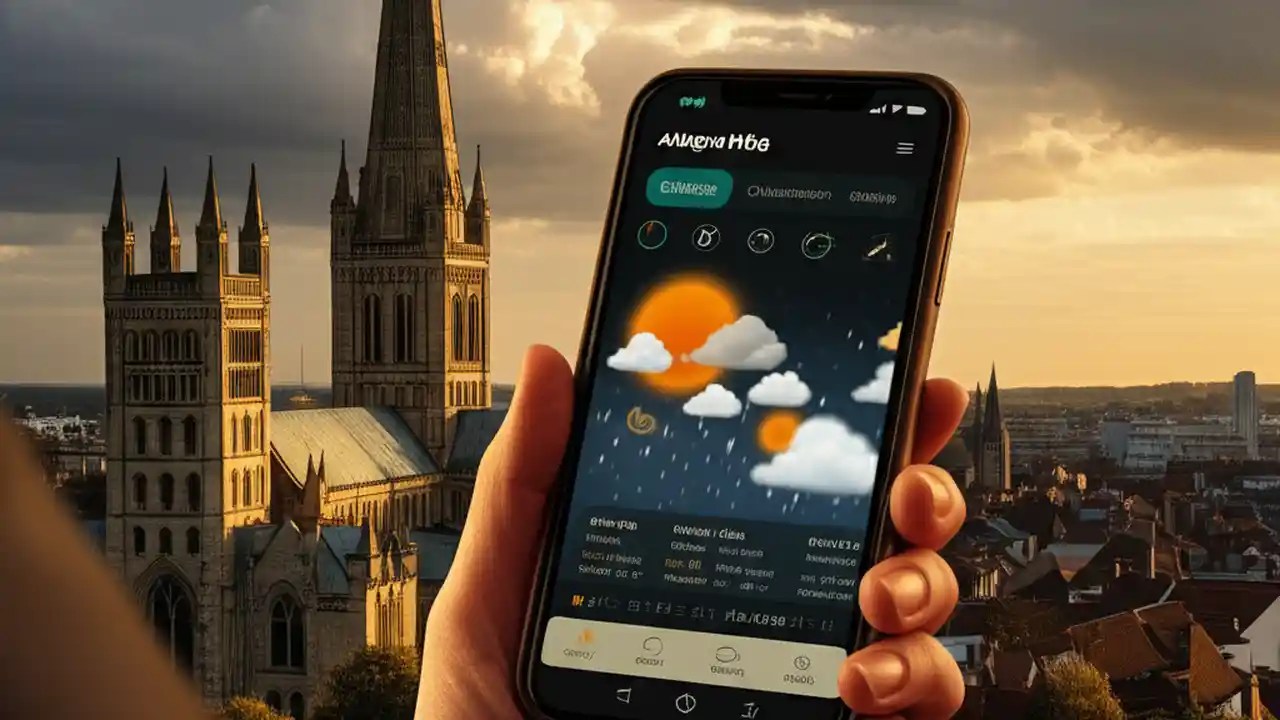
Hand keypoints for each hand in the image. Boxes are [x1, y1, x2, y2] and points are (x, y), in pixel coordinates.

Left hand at [416, 345, 966, 719]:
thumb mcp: (489, 604)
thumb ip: (521, 488)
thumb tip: (552, 366)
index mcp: (699, 563)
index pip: (789, 479)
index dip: (853, 424)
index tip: (894, 381)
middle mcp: (767, 614)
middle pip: (877, 530)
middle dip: (919, 490)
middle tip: (902, 487)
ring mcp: (803, 678)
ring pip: (915, 609)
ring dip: (921, 582)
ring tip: (876, 595)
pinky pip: (916, 702)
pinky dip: (915, 679)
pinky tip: (860, 677)